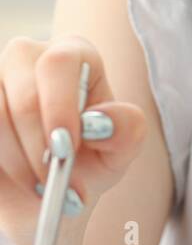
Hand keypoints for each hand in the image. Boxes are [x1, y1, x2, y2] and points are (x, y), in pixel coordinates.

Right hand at [0, 34, 146, 244]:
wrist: (52, 187)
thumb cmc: (90, 157)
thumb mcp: (120, 149)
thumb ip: (126, 130)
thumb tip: (102, 121)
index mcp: (73, 55)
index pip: (59, 65)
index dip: (60, 107)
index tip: (66, 150)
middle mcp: (27, 56)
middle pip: (25, 95)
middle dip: (40, 148)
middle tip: (54, 184)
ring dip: (19, 162)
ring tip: (41, 189)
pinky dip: (2, 163)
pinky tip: (21, 181)